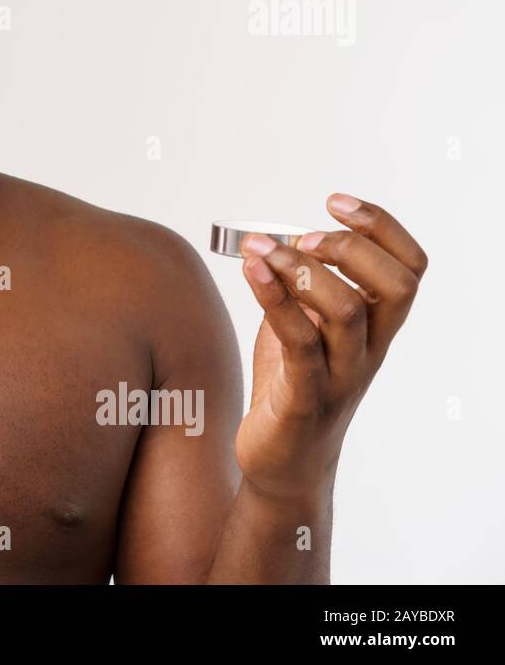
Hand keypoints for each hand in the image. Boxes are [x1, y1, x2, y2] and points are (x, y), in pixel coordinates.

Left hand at [233, 194, 427, 499]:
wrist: (282, 462)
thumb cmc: (294, 386)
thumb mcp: (303, 325)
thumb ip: (302, 286)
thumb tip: (284, 236)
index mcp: (376, 327)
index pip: (410, 269)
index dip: (382, 227)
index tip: (335, 202)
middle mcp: (368, 349)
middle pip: (396, 286)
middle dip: (352, 247)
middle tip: (304, 237)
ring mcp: (340, 375)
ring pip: (346, 312)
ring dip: (300, 268)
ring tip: (261, 249)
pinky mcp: (304, 398)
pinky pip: (298, 342)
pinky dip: (274, 298)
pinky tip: (252, 270)